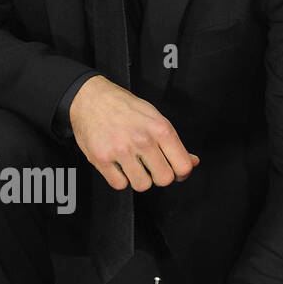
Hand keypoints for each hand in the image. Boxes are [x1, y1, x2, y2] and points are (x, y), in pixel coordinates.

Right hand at [69, 75, 198, 192]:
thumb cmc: (123, 106)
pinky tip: (118, 165)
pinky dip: (120, 179)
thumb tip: (192, 161)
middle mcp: (142, 139)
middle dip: (158, 176)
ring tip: (133, 165)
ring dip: (139, 179)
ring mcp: (121, 150)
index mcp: (160, 128)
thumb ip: (173, 142)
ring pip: (142, 185)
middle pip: (164, 179)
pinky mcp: (102, 159)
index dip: (181, 173)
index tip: (175, 171)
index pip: (182, 166)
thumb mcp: (154, 117)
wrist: (90, 98)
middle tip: (151, 167)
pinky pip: (120, 185)